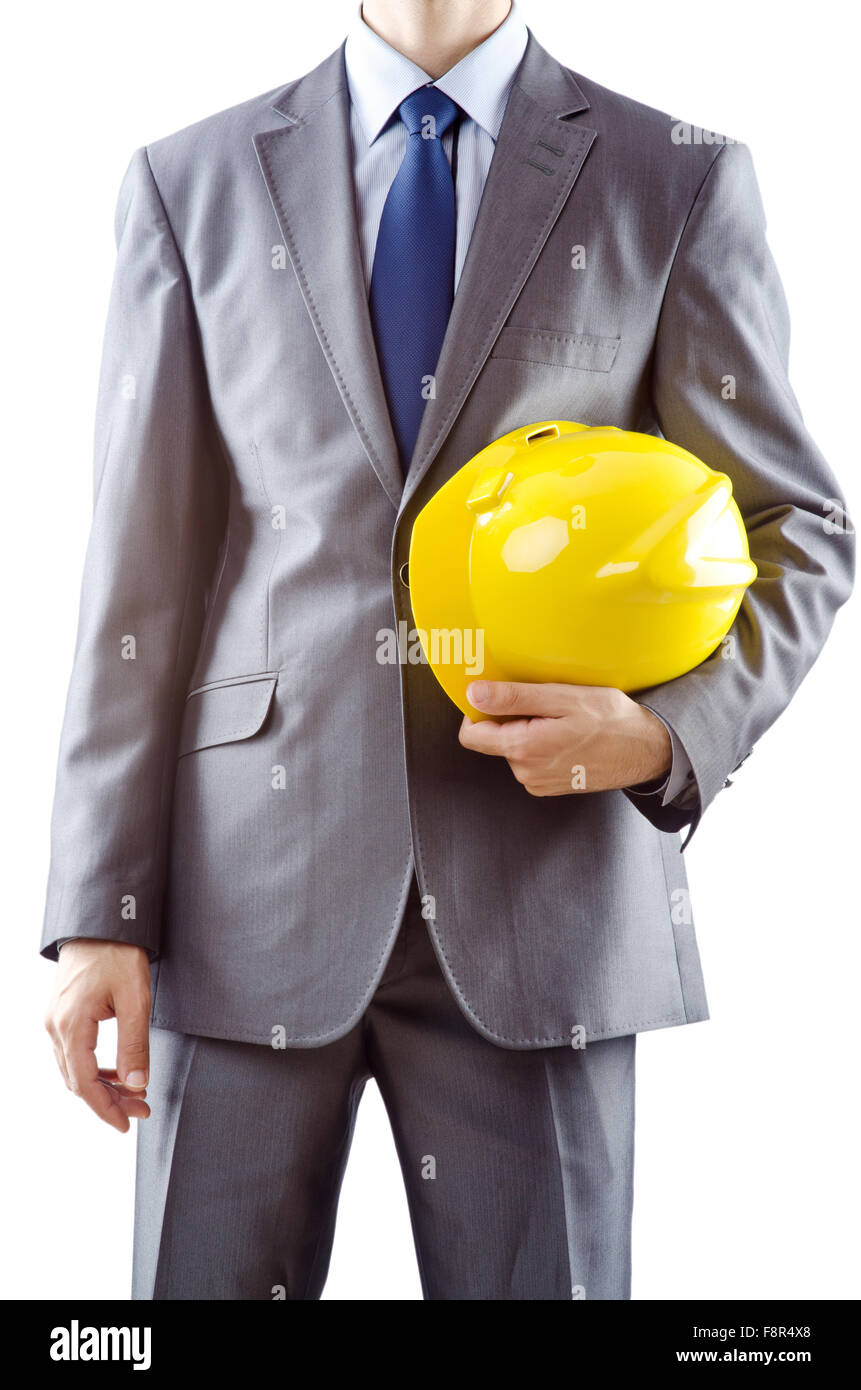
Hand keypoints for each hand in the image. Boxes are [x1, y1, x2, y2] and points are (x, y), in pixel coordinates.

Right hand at [45, 940, 151, 1132]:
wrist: (101, 923)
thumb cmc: (118, 954)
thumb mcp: (136, 999)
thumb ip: (135, 1044)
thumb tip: (137, 1084)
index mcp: (71, 1025)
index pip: (85, 1084)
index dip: (106, 1109)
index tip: (127, 1124)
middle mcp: (55, 1027)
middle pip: (78, 1081)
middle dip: (109, 1100)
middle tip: (142, 1108)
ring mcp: (54, 1021)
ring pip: (74, 1070)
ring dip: (103, 1086)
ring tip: (135, 1093)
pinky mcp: (60, 1015)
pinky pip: (73, 1054)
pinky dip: (94, 1068)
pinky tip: (118, 1073)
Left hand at [458, 680, 671, 795]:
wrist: (647, 749)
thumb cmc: (612, 722)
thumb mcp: (562, 698)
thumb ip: (513, 698)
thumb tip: (475, 695)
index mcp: (524, 748)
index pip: (471, 735)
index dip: (478, 711)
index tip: (495, 695)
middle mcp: (526, 771)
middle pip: (494, 739)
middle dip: (512, 718)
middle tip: (546, 703)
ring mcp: (538, 781)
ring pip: (514, 748)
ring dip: (530, 730)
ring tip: (562, 720)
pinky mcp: (550, 785)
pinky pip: (531, 759)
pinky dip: (543, 743)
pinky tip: (568, 734)